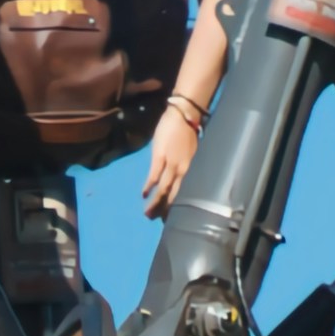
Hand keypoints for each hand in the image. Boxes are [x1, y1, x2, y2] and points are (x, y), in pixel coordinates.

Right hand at [139, 99, 203, 217]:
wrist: (183, 114)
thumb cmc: (186, 129)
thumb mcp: (189, 150)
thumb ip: (183, 162)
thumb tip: (176, 172)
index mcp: (190, 168)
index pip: (183, 191)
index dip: (176, 204)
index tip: (170, 215)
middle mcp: (183, 169)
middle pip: (174, 194)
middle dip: (166, 209)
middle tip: (158, 221)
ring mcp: (171, 164)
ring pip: (164, 189)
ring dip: (156, 203)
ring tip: (148, 214)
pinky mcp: (160, 157)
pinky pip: (154, 176)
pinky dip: (149, 187)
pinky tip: (144, 195)